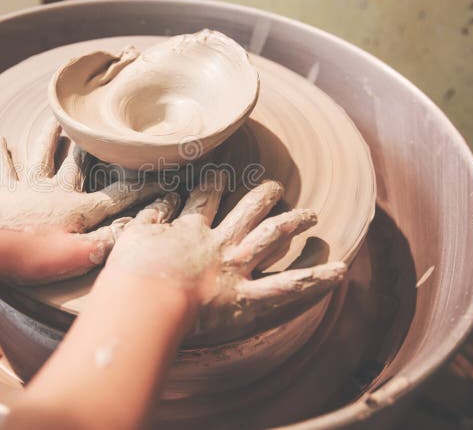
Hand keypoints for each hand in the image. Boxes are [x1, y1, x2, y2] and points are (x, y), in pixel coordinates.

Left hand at [0, 120, 177, 282]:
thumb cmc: (32, 255)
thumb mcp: (79, 255)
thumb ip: (110, 239)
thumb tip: (140, 225)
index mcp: (78, 207)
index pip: (119, 195)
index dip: (143, 188)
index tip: (164, 180)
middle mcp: (56, 190)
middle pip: (79, 162)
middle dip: (93, 146)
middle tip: (102, 128)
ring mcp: (28, 188)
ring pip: (43, 155)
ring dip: (50, 136)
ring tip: (55, 118)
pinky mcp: (3, 193)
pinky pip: (4, 168)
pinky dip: (3, 154)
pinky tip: (1, 140)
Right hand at [105, 171, 345, 340]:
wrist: (145, 297)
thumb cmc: (133, 270)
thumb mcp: (132, 237)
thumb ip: (147, 220)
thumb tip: (157, 206)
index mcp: (190, 230)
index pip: (205, 201)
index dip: (214, 186)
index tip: (221, 174)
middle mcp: (218, 243)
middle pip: (246, 212)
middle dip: (262, 197)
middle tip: (274, 187)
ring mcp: (234, 267)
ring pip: (270, 236)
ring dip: (293, 223)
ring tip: (312, 214)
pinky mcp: (245, 295)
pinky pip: (285, 286)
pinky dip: (315, 279)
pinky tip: (341, 270)